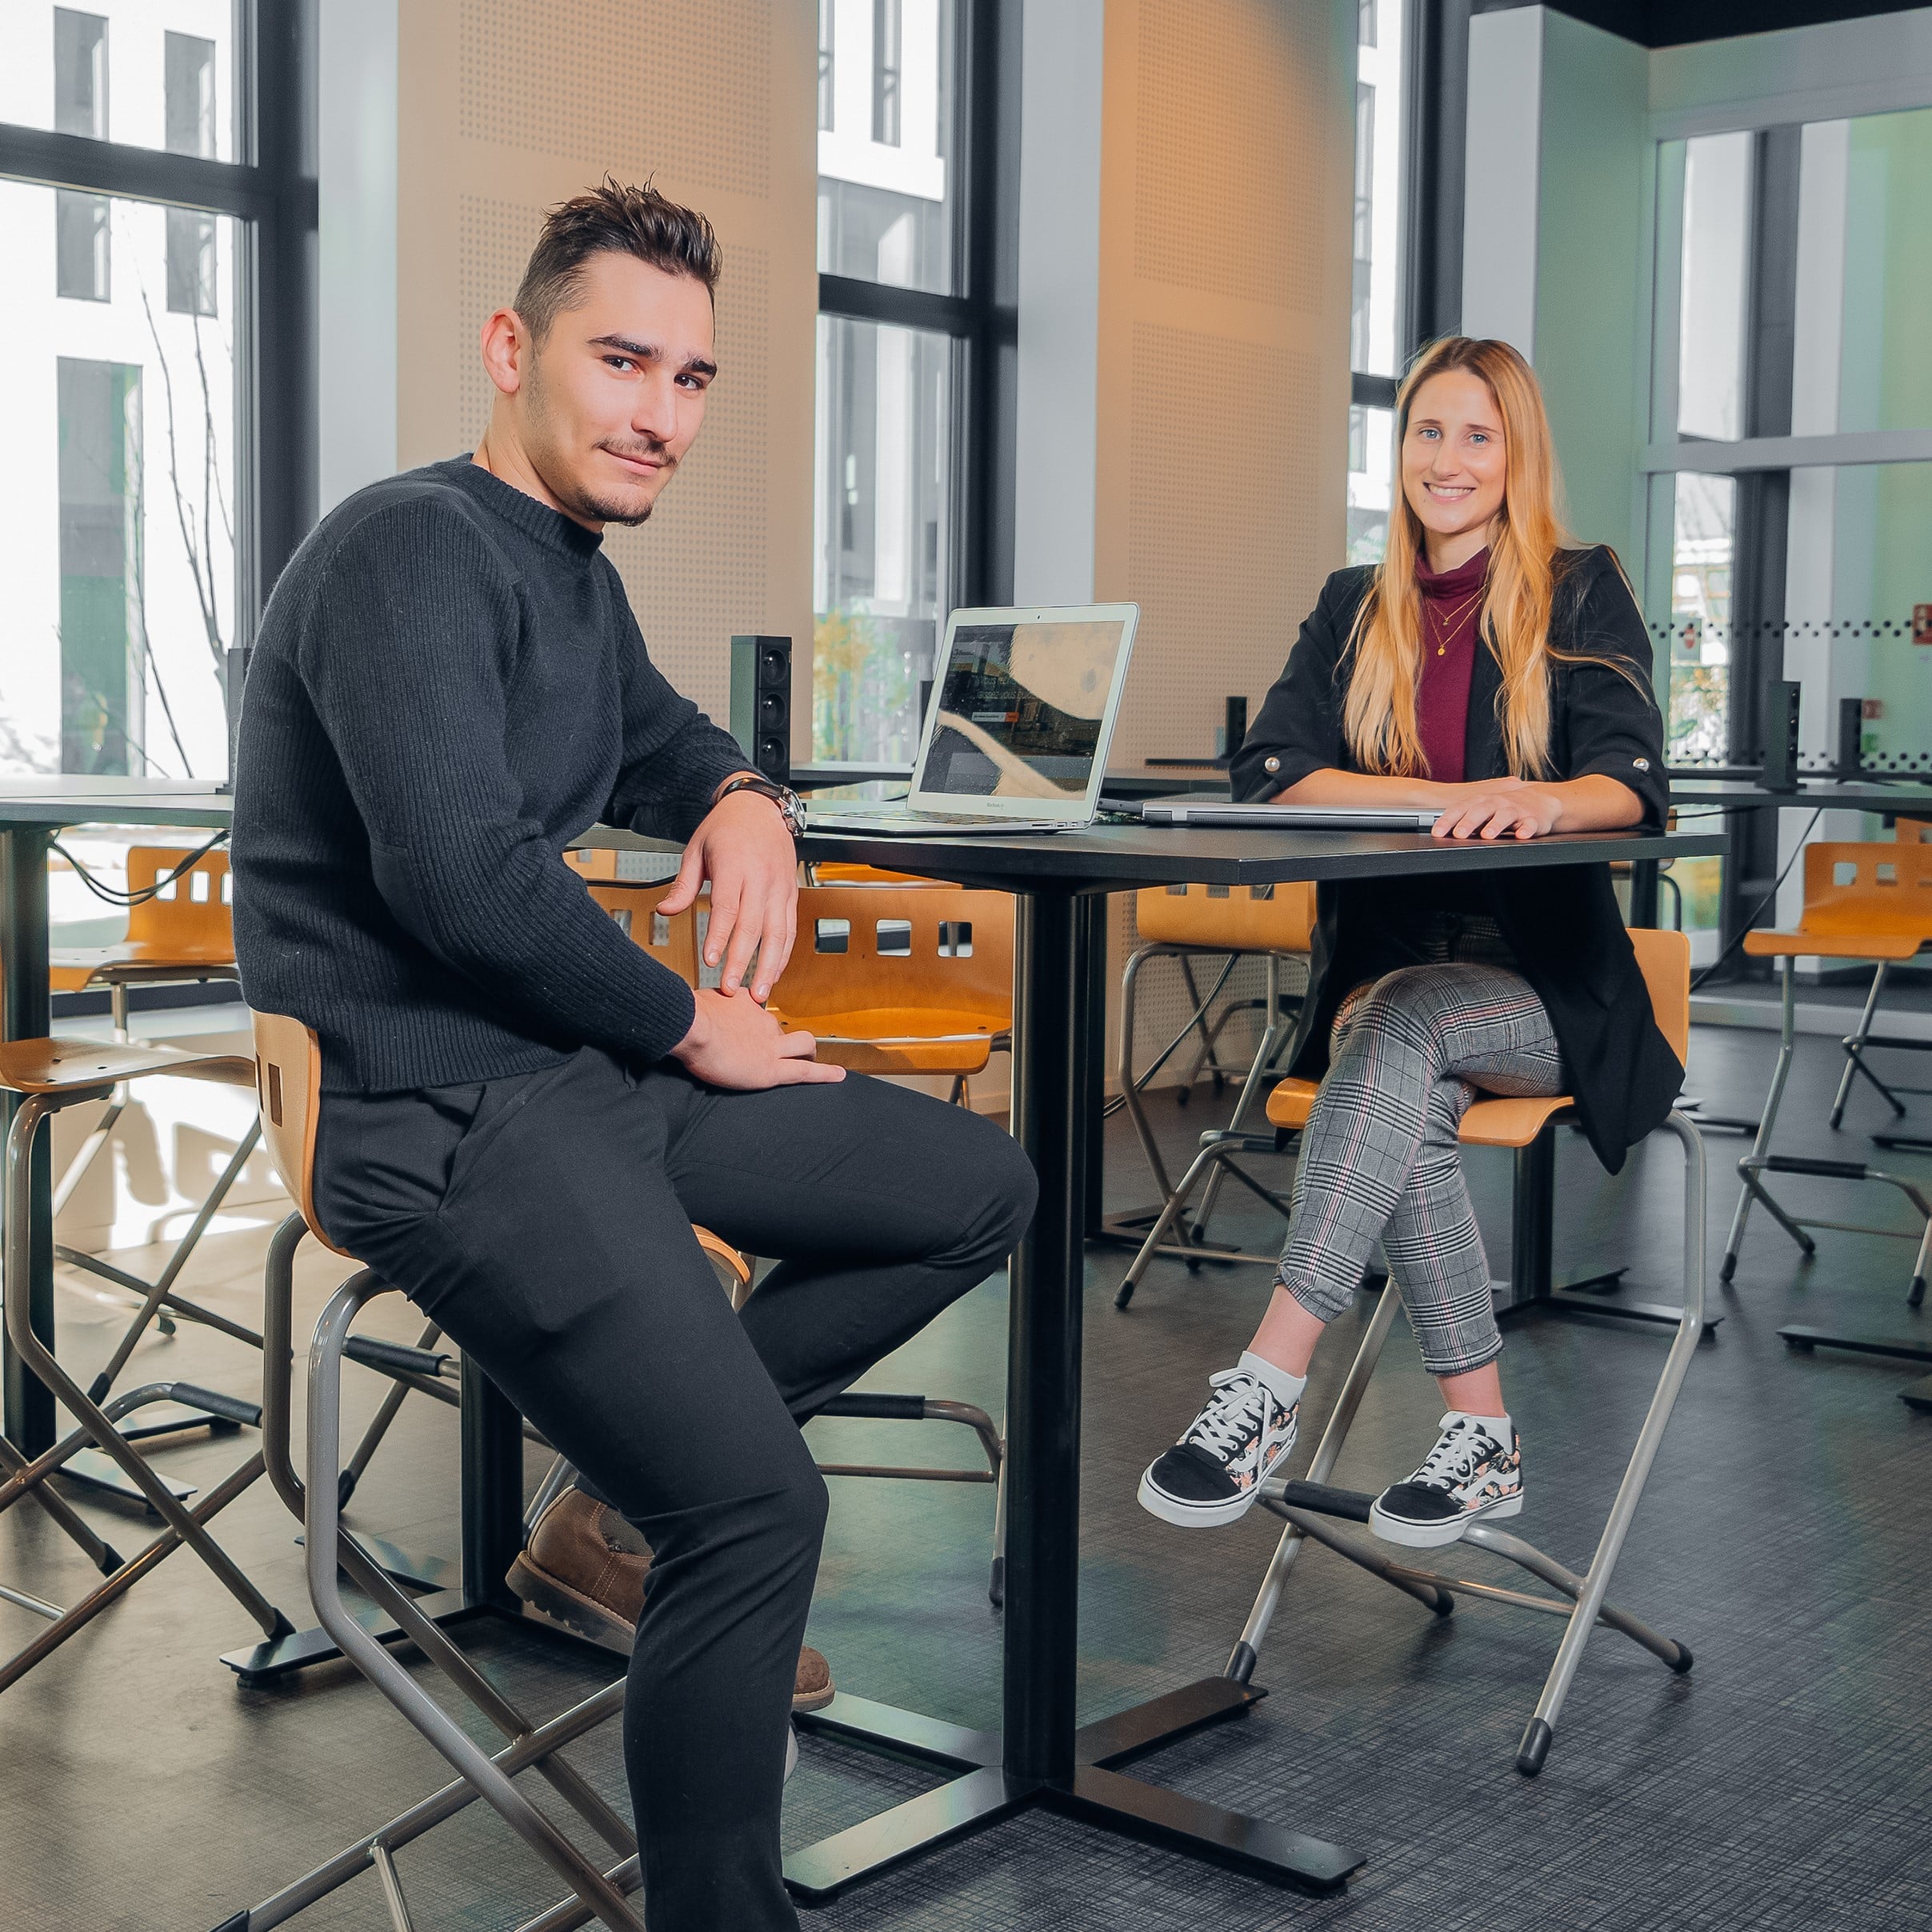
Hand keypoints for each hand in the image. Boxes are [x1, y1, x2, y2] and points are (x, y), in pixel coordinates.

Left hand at [659, 782, 797, 1001]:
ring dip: (769, 967)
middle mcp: (762, 878)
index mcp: (736, 866)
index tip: (711, 962)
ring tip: (759, 993)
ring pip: (778, 933)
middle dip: (743, 962)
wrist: (760, 806)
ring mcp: (780, 887)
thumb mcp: (696, 849)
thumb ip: (684, 885)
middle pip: (753, 927)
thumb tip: (664, 912)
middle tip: (731, 990)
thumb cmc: (726, 827)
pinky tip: (774, 974)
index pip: (728, 908)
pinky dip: (784, 954)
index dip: (720, 937)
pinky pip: (790, 929)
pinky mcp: (791, 894)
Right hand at [670, 987, 845, 1090]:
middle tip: (793, 1052)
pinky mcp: (771, 1069)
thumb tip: (690, 1009)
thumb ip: (703, 1008)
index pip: (759, 1014)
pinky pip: (805, 1071)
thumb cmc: (687, 1016)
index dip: (759, 1026)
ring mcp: (771, 1045)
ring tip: (813, 1063)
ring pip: (803, 1046)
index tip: (752, 1033)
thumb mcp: (697, 1003)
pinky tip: (838, 1076)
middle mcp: (763, 1022)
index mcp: (745, 1005)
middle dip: (793, 1041)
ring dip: (809, 1054)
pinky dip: (824, 1074)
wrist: (692, 1027)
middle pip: (786, 1029)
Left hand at [1431, 781, 1562, 841]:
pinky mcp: (1533, 818)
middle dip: (1469, 822)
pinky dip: (1526, 829)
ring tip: (1487, 835)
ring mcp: (1516, 809)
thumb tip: (1440, 831)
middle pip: (1481, 810)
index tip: (1437, 832)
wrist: (1540, 800)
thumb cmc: (1504, 806)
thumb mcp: (1483, 808)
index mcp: (1481, 800)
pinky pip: (1530, 824)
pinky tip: (1521, 835)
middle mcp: (1497, 803)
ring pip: (1505, 815)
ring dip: (1495, 825)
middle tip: (1459, 834)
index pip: (1461, 808)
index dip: (1448, 820)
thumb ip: (1464, 818)